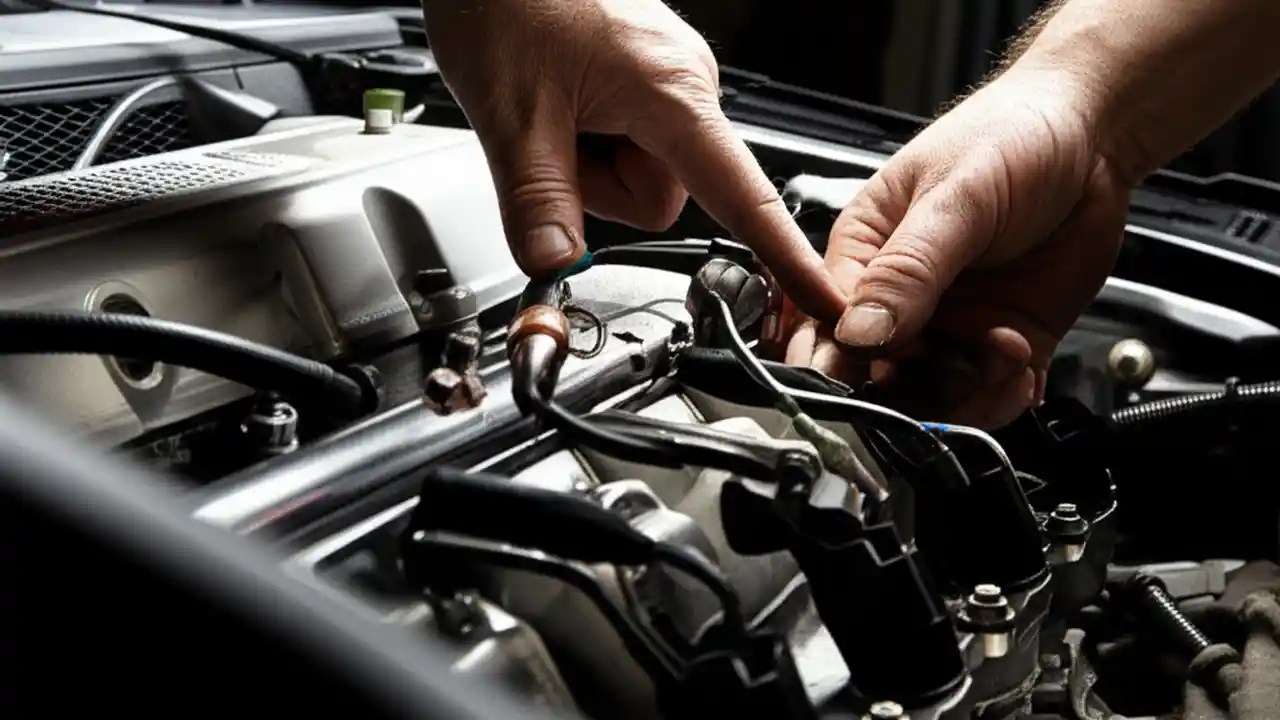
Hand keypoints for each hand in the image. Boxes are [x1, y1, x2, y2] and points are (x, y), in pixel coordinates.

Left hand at [421, 0, 844, 318]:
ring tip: (550, 115)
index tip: (822, 299)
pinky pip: (626, 140)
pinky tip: (556, 104)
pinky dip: (586, 141)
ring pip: (638, 174)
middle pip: (660, 197)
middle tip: (550, 143)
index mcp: (673, 92)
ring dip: (587, 166)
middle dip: (599, 191)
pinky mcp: (640, 78)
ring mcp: (664, 81)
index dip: (782, 256)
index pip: (744, 196)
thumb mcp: (511, 113)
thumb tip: (555, 266)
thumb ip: (537, 202)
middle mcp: (684, 85)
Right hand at [785, 67, 1132, 427]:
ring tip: (1005, 356)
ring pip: (933, 395)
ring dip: (968, 392)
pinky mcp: (1000, 343)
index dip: (853, 356)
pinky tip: (1022, 368)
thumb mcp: (955, 198)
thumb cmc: (1012, 137)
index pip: (831, 324)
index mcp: (865, 252)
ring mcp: (951, 324)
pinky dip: (1004, 396)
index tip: (892, 361)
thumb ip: (907, 270)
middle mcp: (901, 297)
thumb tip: (858, 332)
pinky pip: (986, 395)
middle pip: (877, 374)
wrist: (1094, 135)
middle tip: (958, 361)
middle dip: (918, 384)